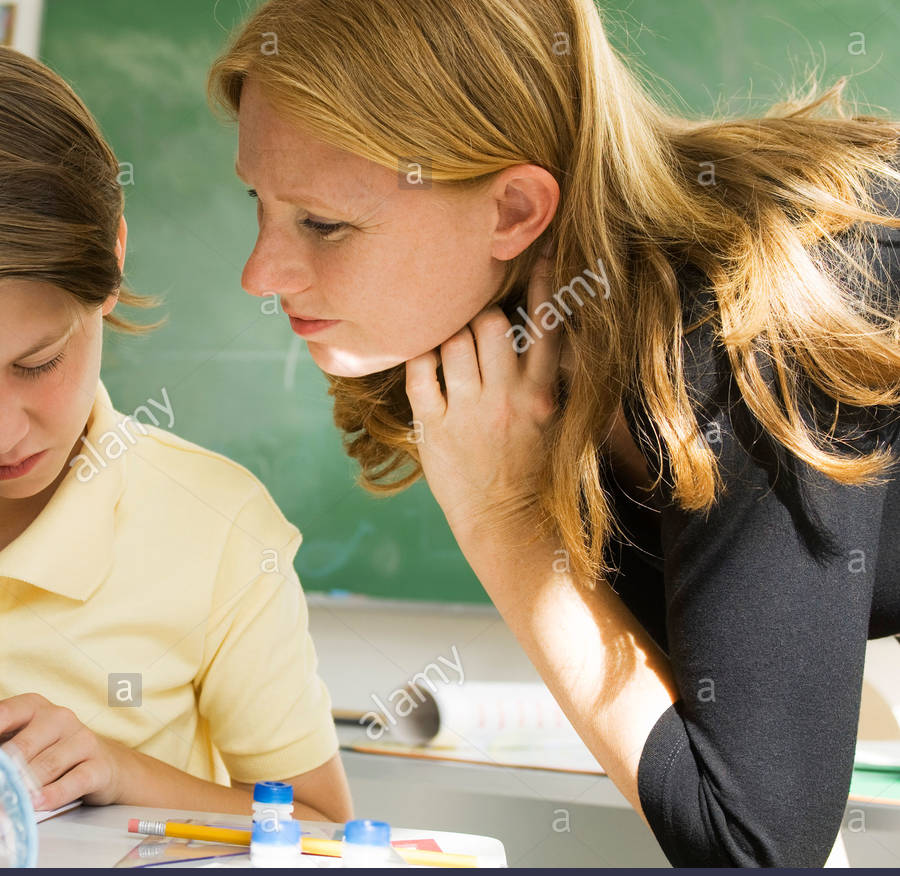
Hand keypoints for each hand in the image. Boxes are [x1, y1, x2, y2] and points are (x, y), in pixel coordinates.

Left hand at [0, 694, 125, 810]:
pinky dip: (54, 794)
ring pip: (47, 764)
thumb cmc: (57, 746)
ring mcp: (81, 740)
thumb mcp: (23, 730)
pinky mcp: (98, 765)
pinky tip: (38, 804)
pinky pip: (75, 780)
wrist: (104, 763)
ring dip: (25, 785)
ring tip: (6, 799)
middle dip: (0, 767)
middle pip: (24, 743)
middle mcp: (59, 717)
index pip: (3, 712)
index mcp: (35, 706)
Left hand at [405, 251, 563, 545]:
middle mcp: (507, 397)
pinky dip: (420, 360)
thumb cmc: (534, 473)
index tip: (542, 251)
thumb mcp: (556, 423)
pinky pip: (420, 372)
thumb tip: (546, 333)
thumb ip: (549, 379)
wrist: (508, 523)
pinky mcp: (435, 427)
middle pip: (491, 323)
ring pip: (454, 341)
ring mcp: (469, 411)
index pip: (547, 326)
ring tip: (451, 353)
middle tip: (474, 329)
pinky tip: (426, 365)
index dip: (544, 284)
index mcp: (542, 393)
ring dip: (449, 338)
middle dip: (480, 317)